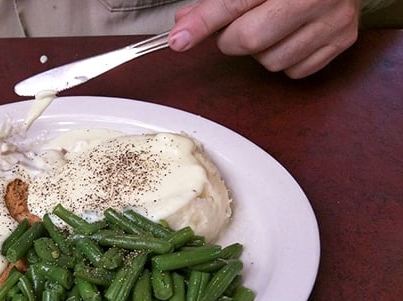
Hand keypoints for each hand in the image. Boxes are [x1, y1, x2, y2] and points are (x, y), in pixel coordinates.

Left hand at [168, 0, 360, 77]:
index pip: (233, 4)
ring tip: (274, 25)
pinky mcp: (343, 40)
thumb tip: (183, 24)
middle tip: (242, 24)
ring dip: (262, 51)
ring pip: (272, 62)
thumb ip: (218, 2)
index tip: (179, 40)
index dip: (203, 23)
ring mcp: (334, 19)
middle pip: (251, 40)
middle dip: (235, 38)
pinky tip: (292, 36)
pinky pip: (295, 71)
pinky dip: (286, 59)